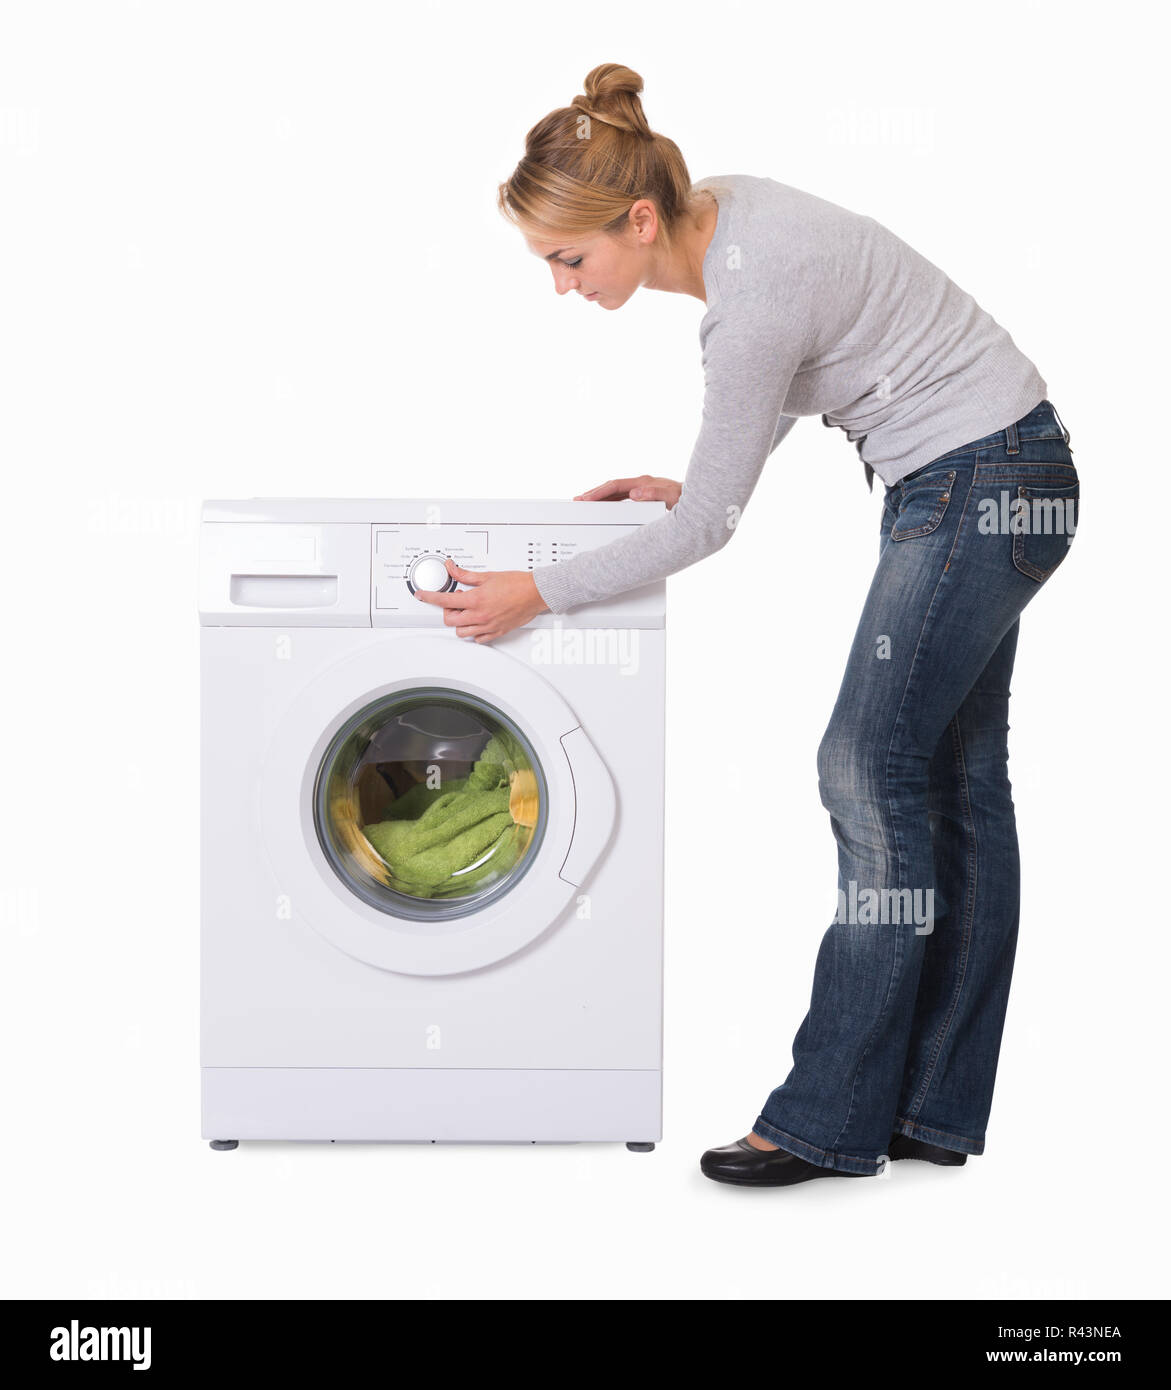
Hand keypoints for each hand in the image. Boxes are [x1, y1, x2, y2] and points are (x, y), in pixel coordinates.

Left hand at [412, 558, 548, 641]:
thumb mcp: (487, 576)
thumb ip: (465, 575)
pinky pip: (478, 639)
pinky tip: (477, 622)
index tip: (422, 595)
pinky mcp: (497, 631)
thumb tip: (452, 568)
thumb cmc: (517, 584)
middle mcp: (480, 615)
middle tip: (455, 602)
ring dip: (460, 622)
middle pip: (450, 620)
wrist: (535, 593)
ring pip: (462, 632)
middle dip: (448, 611)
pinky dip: (474, 632)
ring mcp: (488, 625)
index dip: (429, 597)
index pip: (444, 600)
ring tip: (467, 612)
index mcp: (476, 600)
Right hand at [574, 475, 681, 507]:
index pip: (615, 486)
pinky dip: (610, 503)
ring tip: (585, 504)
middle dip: (594, 494)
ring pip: (615, 493)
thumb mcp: (673, 497)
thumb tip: (635, 494)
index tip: (586, 498)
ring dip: (600, 498)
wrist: (700, 503)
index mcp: (644, 482)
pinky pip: (622, 499)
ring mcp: (642, 490)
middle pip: (611, 488)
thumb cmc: (687, 500)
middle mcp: (641, 484)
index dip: (599, 492)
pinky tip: (604, 508)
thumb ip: (655, 494)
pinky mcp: (644, 497)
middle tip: (578, 500)